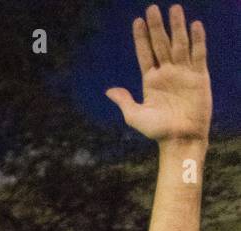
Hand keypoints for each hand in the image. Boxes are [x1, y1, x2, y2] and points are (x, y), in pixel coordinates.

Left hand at [106, 5, 209, 144]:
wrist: (180, 139)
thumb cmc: (157, 130)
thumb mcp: (135, 116)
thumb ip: (124, 101)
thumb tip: (109, 90)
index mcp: (151, 80)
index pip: (145, 53)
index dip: (141, 37)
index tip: (137, 21)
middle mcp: (167, 73)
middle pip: (161, 44)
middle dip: (157, 26)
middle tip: (152, 8)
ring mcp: (184, 73)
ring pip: (179, 44)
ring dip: (177, 27)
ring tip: (174, 9)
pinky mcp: (199, 76)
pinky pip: (198, 54)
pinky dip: (197, 40)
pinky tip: (194, 25)